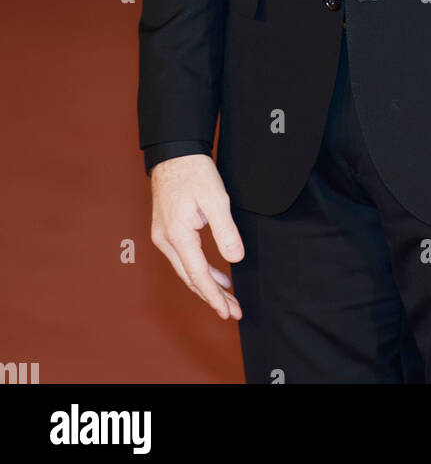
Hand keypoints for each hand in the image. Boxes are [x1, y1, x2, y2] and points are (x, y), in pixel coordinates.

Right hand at [150, 154, 244, 319]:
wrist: (174, 152)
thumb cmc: (194, 172)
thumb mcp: (216, 199)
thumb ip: (225, 230)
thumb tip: (235, 259)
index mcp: (177, 235)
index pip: (197, 275)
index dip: (214, 296)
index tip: (228, 311)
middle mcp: (165, 240)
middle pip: (190, 278)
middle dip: (212, 297)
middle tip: (233, 310)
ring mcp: (163, 236)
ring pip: (186, 270)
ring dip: (207, 285)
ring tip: (229, 297)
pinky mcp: (166, 230)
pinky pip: (183, 258)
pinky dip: (200, 270)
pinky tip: (216, 274)